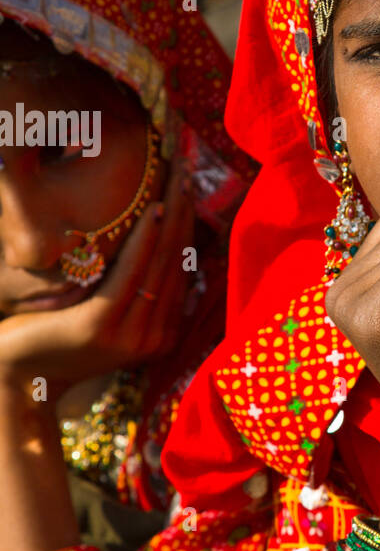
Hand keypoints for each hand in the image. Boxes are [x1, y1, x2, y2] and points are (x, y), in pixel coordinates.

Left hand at [0, 157, 194, 399]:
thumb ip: (131, 292)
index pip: (181, 270)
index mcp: (161, 333)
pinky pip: (130, 275)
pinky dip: (144, 241)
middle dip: (185, 212)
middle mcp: (155, 337)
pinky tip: (151, 211)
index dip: (188, 226)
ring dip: (171, 217)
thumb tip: (150, 243)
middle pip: (176, 262)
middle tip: (188, 170)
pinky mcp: (102, 327)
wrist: (19, 379)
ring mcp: (131, 335)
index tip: (189, 186)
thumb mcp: (104, 315)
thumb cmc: (55, 339)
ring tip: (176, 180)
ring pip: (160, 264)